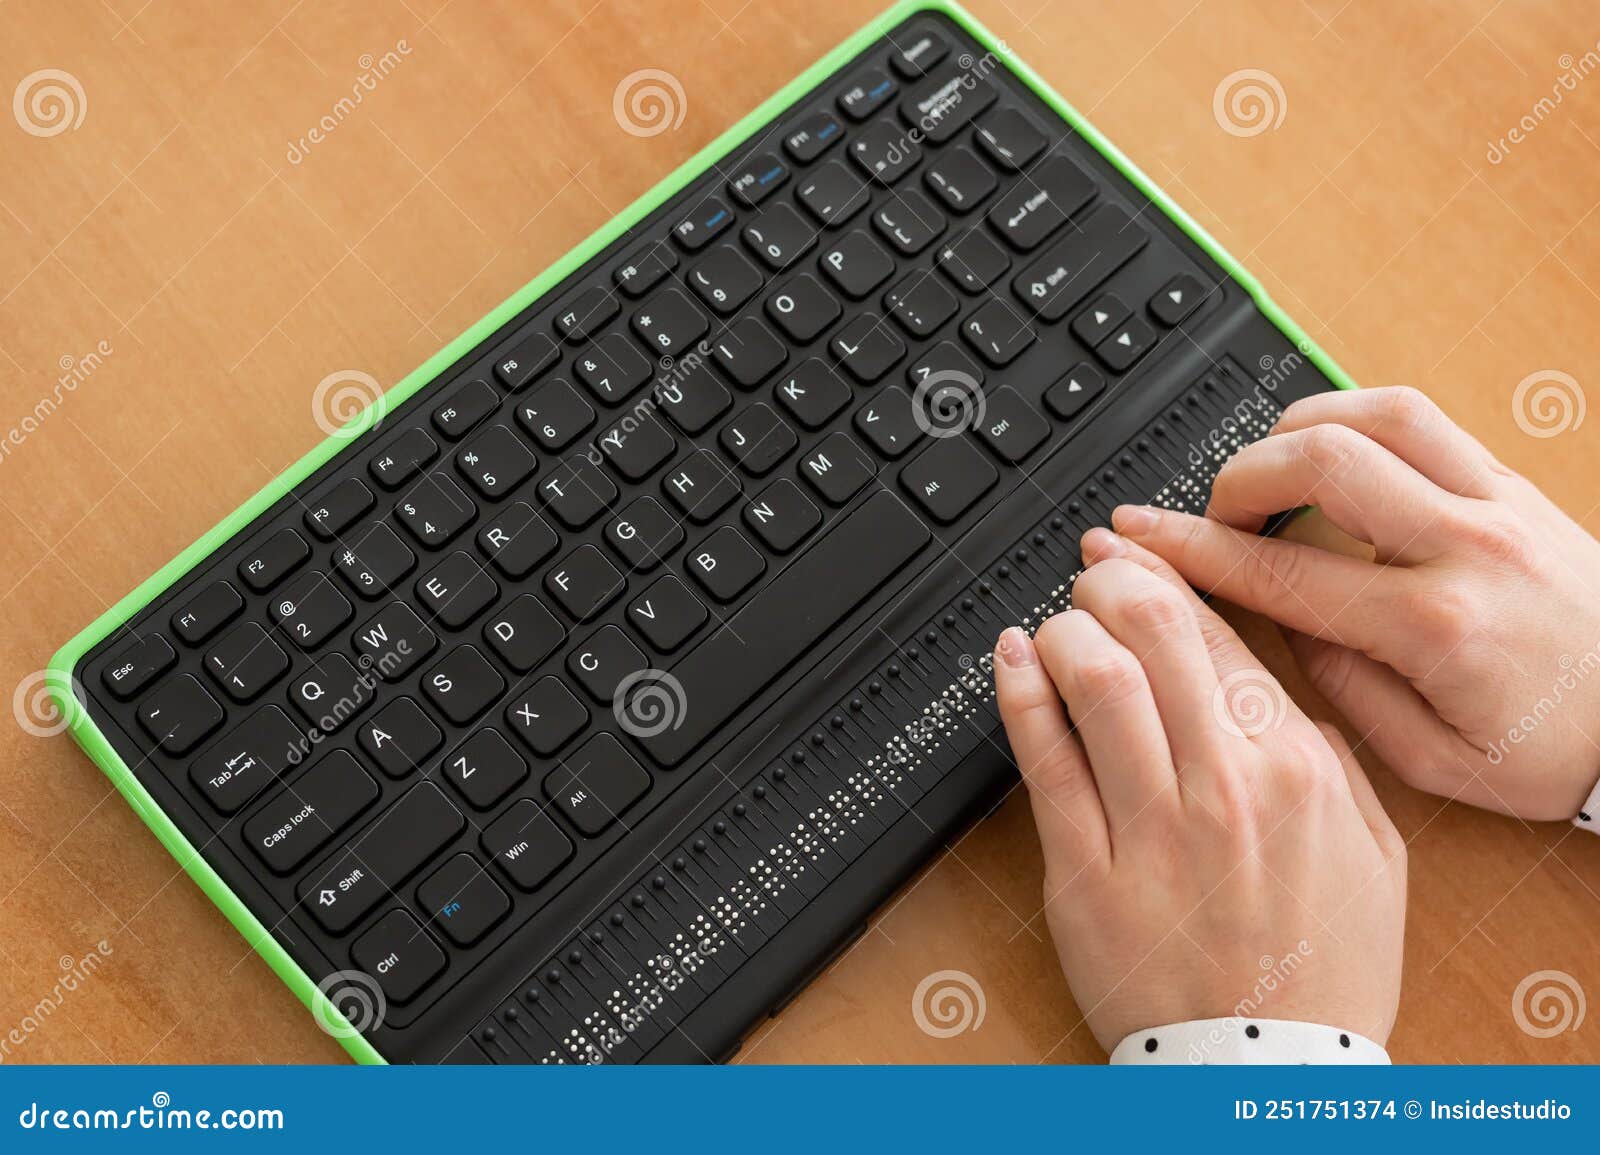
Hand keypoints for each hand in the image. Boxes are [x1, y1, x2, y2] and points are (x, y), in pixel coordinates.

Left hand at [992, 531, 1405, 1054]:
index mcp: (1295, 771)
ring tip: (1057, 622)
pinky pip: (1043, 760)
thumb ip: (1328, 756)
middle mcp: (1222, 789)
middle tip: (1092, 574)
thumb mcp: (1371, 852)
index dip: (1168, 579)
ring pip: (1094, 682)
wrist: (1264, 1071)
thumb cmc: (1318, 967)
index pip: (1220, 636)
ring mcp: (1149, 830)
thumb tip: (1269, 683)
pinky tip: (1011, 658)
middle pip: (1152, 636)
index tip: (1141, 557)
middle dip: (1112, 583)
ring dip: (1065, 628)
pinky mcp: (1083, 872)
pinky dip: (1019, 692)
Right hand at [1112, 386, 1599, 820]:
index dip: (1192, 552)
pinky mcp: (1512, 482)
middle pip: (1320, 464)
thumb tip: (1286, 623)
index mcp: (1437, 628)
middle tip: (1210, 514)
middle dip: (1239, 479)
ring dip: (1295, 430)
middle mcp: (1467, 547)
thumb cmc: (1557, 747)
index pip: (1282, 570)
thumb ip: (1344, 693)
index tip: (1137, 538)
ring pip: (1371, 416)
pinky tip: (1327, 448)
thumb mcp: (1434, 763)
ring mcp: (1496, 502)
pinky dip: (1353, 416)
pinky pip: (1420, 415)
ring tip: (1265, 473)